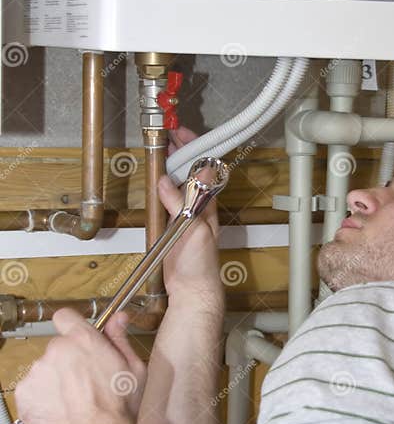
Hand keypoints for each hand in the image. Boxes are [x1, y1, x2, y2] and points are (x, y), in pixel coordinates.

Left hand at [14, 308, 146, 423]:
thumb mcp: (133, 368)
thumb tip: (118, 318)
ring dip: (55, 381)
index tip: (76, 338)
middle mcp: (56, 351)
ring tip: (73, 401)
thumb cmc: (118, 408)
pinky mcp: (24, 394)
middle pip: (57, 347)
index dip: (72, 326)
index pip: (65, 316)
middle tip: (83, 381)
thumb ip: (120, 338)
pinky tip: (61, 410)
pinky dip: (43, 398)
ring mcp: (37, 373)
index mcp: (82, 340)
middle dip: (68, 360)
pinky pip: (33, 390)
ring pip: (44, 370)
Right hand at [158, 126, 224, 311]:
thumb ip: (182, 204)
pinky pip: (166, 202)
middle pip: (189, 173)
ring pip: (178, 185)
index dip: (193, 148)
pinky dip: (160, 188)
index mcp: (208, 205)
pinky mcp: (172, 228)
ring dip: (170, 168)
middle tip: (167, 137)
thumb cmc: (201, 265)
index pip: (202, 168)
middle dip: (180, 152)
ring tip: (161, 151)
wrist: (191, 291)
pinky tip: (155, 183)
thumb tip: (167, 181)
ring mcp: (185, 217)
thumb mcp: (193, 229)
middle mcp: (198, 207)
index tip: (181, 132)